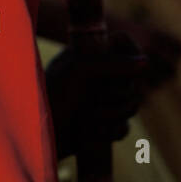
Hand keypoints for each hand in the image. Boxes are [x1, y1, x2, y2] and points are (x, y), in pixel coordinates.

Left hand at [45, 32, 146, 158]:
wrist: (34, 138)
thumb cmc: (50, 97)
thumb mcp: (79, 70)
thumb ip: (112, 62)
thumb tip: (146, 62)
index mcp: (89, 54)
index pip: (123, 43)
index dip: (132, 54)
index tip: (131, 68)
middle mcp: (97, 75)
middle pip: (134, 79)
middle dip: (119, 94)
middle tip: (95, 98)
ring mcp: (101, 101)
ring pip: (133, 105)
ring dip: (114, 114)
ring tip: (89, 118)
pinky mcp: (103, 126)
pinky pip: (124, 127)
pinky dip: (112, 131)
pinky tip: (93, 133)